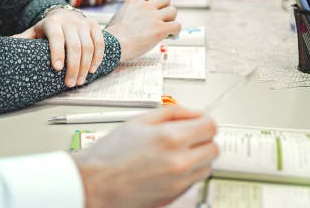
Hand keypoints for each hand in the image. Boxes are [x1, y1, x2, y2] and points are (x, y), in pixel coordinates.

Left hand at [15, 8, 103, 87]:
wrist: (64, 15)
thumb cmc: (47, 30)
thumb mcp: (33, 32)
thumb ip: (22, 40)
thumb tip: (2, 49)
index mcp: (51, 23)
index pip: (56, 37)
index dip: (57, 52)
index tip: (56, 69)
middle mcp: (69, 21)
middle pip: (75, 46)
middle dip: (73, 67)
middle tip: (69, 84)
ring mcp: (82, 23)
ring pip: (88, 46)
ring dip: (85, 66)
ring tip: (80, 81)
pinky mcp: (93, 25)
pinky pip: (99, 43)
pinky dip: (97, 57)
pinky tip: (92, 69)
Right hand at [72, 106, 218, 207]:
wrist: (95, 184)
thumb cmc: (110, 154)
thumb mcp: (140, 120)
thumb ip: (172, 112)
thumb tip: (194, 113)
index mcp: (171, 138)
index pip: (210, 126)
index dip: (203, 121)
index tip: (196, 122)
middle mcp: (180, 162)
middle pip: (214, 147)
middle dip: (203, 139)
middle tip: (186, 135)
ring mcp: (179, 182)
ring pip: (207, 166)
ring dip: (198, 156)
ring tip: (175, 151)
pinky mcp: (175, 195)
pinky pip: (195, 180)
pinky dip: (188, 171)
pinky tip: (168, 165)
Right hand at [106, 0, 179, 60]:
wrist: (112, 45)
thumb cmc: (111, 37)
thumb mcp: (116, 18)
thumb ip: (126, 15)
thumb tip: (124, 23)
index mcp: (133, 2)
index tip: (149, 10)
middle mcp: (145, 6)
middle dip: (164, 9)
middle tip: (159, 21)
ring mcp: (153, 17)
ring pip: (173, 10)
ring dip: (171, 20)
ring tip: (165, 29)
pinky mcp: (160, 29)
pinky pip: (177, 26)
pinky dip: (175, 32)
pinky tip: (168, 37)